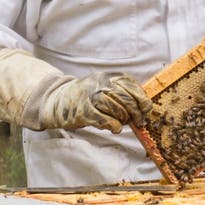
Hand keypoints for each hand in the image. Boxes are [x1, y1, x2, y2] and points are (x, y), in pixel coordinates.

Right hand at [39, 72, 158, 132]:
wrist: (58, 100)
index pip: (131, 85)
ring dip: (123, 120)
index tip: (146, 110)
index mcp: (107, 76)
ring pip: (118, 110)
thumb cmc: (86, 98)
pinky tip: (114, 128)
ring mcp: (91, 97)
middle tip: (137, 122)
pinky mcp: (84, 112)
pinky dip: (114, 127)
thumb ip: (121, 93)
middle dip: (136, 114)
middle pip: (126, 99)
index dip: (142, 99)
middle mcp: (99, 84)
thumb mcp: (103, 87)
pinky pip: (106, 121)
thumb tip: (144, 108)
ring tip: (121, 123)